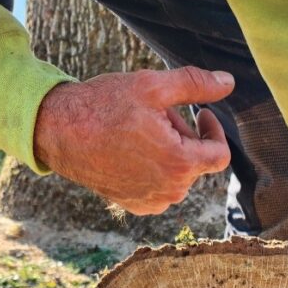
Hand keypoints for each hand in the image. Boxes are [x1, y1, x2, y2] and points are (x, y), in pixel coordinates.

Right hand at [34, 67, 234, 214]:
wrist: (59, 132)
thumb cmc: (103, 107)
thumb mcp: (152, 86)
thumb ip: (195, 85)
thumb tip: (228, 82)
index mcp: (180, 164)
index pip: (220, 155)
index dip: (214, 130)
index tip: (200, 112)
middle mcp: (171, 191)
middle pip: (195, 160)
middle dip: (183, 134)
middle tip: (153, 112)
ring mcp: (154, 202)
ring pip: (177, 174)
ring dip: (168, 151)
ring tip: (138, 130)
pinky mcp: (137, 206)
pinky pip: (159, 187)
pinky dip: (154, 168)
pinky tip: (130, 150)